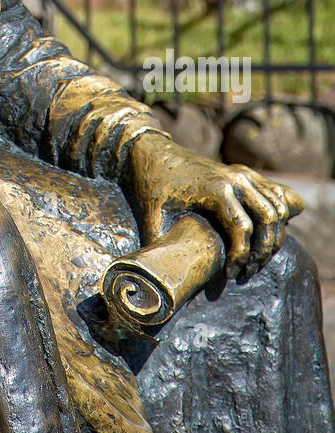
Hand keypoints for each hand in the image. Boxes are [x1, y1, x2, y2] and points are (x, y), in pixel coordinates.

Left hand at [120, 134, 302, 280]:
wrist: (154, 152)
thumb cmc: (152, 186)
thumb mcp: (152, 216)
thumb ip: (159, 246)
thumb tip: (160, 280)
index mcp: (214, 190)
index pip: (242, 228)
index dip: (241, 256)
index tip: (230, 274)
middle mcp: (234, 179)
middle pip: (268, 218)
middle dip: (263, 251)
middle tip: (247, 272)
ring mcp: (242, 173)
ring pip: (276, 207)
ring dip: (274, 236)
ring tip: (256, 259)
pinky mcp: (245, 173)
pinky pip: (275, 193)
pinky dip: (280, 213)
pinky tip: (269, 234)